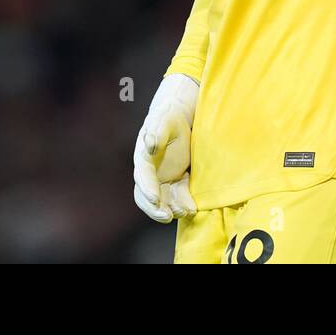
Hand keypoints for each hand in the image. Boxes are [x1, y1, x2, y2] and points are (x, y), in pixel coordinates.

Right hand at [133, 73, 199, 222]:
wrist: (179, 121)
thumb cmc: (168, 119)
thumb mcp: (164, 122)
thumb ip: (157, 132)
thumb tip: (149, 146)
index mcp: (143, 158)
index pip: (142, 176)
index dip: (147, 188)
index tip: (155, 198)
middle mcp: (149, 174)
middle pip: (146, 197)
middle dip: (155, 209)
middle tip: (167, 216)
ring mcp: (161, 180)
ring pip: (162, 202)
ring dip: (172, 210)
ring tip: (186, 211)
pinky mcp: (175, 183)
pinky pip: (177, 199)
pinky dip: (183, 205)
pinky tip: (192, 208)